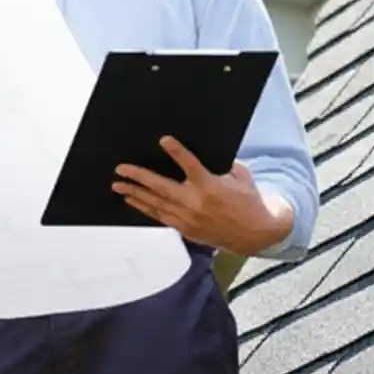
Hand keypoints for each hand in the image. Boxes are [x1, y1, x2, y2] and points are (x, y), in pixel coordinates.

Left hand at [111, 136, 291, 255]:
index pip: (191, 165)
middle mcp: (196, 203)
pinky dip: (145, 208)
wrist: (255, 234)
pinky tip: (133, 200)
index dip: (177, 151)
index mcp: (211, 186)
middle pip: (161, 187)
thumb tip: (201, 152)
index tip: (164, 140)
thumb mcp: (239, 177)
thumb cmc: (248, 201)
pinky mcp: (186, 230)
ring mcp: (189, 218)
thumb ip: (220, 166)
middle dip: (139, 177)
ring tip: (118, 185)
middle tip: (121, 169)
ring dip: (135, 193)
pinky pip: (160, 217)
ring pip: (155, 204)